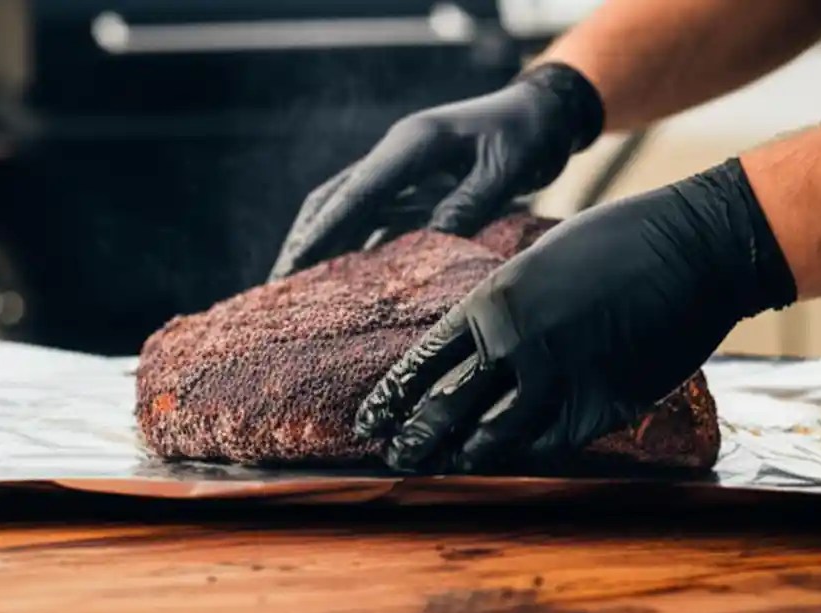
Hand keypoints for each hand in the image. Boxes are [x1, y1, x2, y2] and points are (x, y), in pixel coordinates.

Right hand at [268, 63, 603, 280]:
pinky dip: (353, 246)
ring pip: (347, 209)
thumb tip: (431, 244)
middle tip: (279, 287)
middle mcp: (395, 154)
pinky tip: (342, 279)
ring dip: (322, 246)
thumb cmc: (525, 136)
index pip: (356, 193)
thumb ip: (467, 206)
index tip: (294, 267)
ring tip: (297, 289)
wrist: (541, 115)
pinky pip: (373, 218)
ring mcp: (400, 168)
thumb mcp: (504, 172)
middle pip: (335, 200)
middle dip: (305, 242)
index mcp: (411, 144)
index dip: (323, 233)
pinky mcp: (411, 185)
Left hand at [353, 159, 798, 472]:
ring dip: (461, 456)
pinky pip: (550, 443)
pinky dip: (522, 454)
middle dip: (415, 437)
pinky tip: (504, 462)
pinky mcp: (601, 406)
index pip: (425, 361)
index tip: (370, 419)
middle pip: (447, 407)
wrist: (691, 249)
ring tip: (440, 467)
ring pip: (494, 436)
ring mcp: (559, 379)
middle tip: (393, 457)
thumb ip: (503, 308)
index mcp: (493, 302)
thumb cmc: (616, 243)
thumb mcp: (537, 262)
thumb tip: (476, 343)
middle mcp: (516, 345)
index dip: (394, 395)